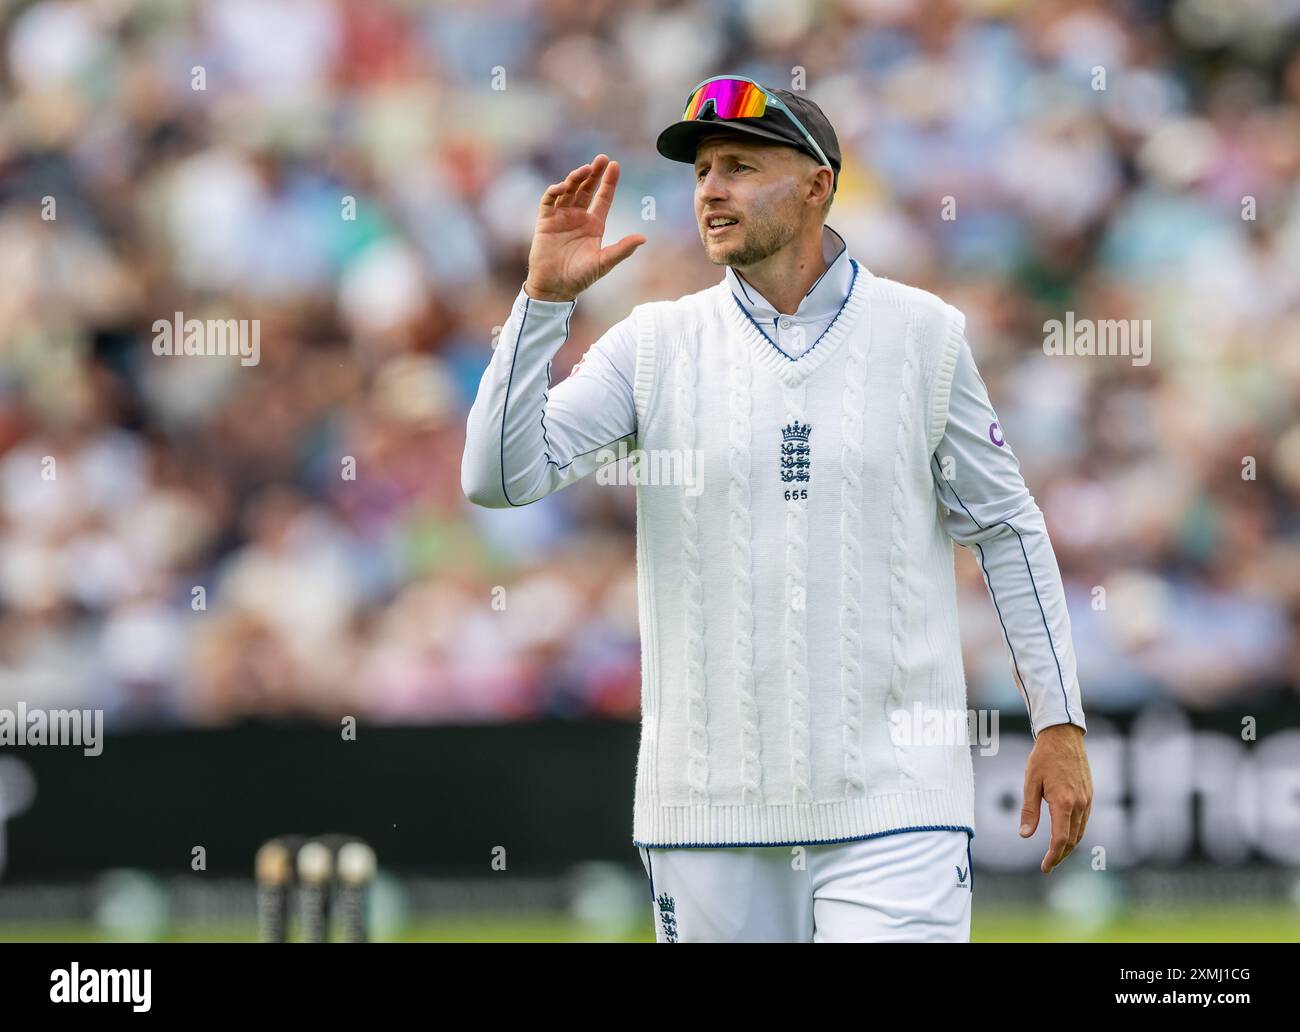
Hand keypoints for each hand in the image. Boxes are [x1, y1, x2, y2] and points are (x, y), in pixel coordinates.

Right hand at [524, 154, 645, 301]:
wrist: (555, 287)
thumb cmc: (580, 277)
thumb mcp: (604, 262)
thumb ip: (622, 249)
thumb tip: (643, 238)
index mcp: (594, 225)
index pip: (603, 198)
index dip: (609, 182)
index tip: (615, 165)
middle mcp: (578, 217)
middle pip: (587, 189)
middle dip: (593, 173)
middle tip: (601, 159)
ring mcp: (561, 217)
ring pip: (569, 191)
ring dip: (576, 179)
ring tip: (584, 170)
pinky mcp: (545, 221)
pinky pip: (549, 201)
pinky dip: (555, 191)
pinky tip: (563, 187)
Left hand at [1019, 723, 1091, 872]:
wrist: (1063, 737)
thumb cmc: (1043, 758)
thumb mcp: (1030, 783)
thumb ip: (1029, 810)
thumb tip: (1024, 835)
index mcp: (1063, 802)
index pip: (1061, 839)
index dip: (1053, 856)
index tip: (1045, 867)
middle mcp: (1079, 804)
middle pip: (1072, 840)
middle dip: (1060, 855)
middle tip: (1048, 865)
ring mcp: (1088, 800)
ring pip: (1080, 832)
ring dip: (1069, 846)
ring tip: (1055, 854)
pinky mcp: (1090, 795)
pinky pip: (1084, 821)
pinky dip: (1075, 833)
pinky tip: (1066, 835)